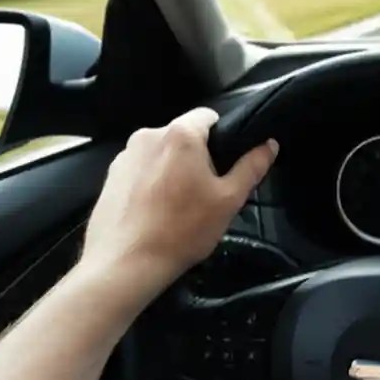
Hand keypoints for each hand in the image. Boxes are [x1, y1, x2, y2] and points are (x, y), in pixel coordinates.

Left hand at [77, 107, 277, 299]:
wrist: (125, 263)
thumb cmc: (183, 229)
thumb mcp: (228, 200)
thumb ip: (251, 167)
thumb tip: (269, 144)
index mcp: (180, 134)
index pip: (209, 115)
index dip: (223, 136)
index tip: (226, 164)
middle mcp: (148, 135)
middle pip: (183, 135)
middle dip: (197, 155)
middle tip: (206, 191)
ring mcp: (124, 155)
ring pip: (161, 152)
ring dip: (172, 168)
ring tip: (178, 204)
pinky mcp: (110, 176)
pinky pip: (140, 169)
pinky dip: (150, 181)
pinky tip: (154, 211)